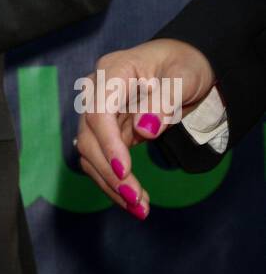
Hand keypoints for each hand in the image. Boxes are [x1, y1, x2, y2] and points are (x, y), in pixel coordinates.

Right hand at [74, 39, 216, 218]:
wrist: (183, 68)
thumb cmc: (184, 66)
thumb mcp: (184, 78)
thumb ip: (165, 100)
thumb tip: (145, 129)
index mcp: (114, 71)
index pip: (99, 110)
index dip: (108, 142)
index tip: (125, 170)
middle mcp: (98, 91)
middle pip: (89, 136)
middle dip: (110, 172)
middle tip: (137, 200)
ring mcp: (99, 112)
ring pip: (90, 154)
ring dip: (110, 183)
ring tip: (139, 208)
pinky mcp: (106, 132)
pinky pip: (102, 160)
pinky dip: (114, 182)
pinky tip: (134, 200)